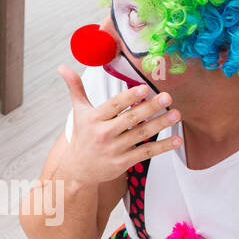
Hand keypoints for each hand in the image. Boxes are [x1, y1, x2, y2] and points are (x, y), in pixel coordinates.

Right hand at [56, 65, 180, 185]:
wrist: (78, 170)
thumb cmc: (82, 136)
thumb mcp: (78, 112)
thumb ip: (75, 88)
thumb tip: (63, 68)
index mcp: (94, 119)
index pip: (114, 106)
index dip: (129, 97)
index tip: (144, 88)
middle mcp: (104, 134)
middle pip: (130, 119)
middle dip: (149, 108)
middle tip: (167, 97)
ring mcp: (115, 149)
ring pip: (141, 135)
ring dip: (160, 125)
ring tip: (176, 114)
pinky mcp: (123, 162)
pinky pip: (146, 153)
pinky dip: (162, 147)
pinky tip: (176, 140)